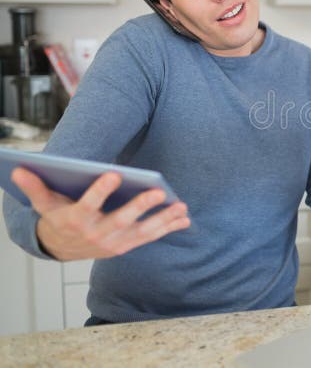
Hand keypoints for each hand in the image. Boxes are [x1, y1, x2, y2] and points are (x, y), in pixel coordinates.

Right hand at [12, 167, 190, 260]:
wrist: (62, 248)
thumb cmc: (57, 218)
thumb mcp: (43, 203)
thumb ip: (35, 187)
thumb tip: (19, 167)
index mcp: (77, 220)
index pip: (88, 205)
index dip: (100, 190)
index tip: (114, 173)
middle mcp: (97, 235)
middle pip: (121, 220)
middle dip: (140, 206)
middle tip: (158, 192)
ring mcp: (115, 243)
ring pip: (142, 231)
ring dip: (163, 219)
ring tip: (181, 206)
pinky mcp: (128, 245)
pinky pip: (151, 237)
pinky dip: (168, 228)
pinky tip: (185, 219)